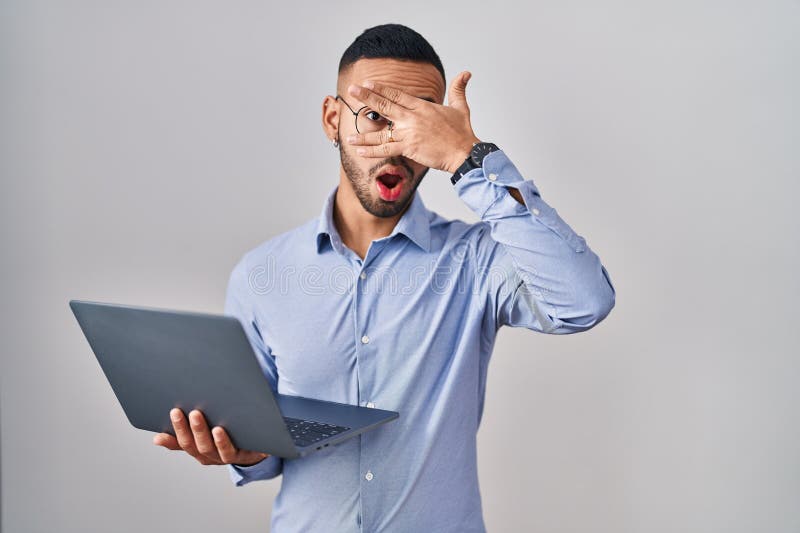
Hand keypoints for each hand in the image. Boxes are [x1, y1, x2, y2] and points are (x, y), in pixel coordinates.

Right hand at [153, 408, 268, 466]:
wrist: (259, 447)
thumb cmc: (228, 436)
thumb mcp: (206, 435)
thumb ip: (185, 433)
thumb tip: (157, 437)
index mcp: (199, 449)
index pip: (183, 442)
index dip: (175, 430)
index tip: (173, 412)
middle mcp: (210, 456)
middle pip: (196, 445)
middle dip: (189, 427)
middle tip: (187, 410)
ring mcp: (225, 457)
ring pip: (211, 449)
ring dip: (203, 433)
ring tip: (198, 416)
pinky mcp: (242, 455)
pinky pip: (231, 451)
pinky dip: (223, 441)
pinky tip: (219, 429)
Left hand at [345, 71, 480, 173]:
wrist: (464, 153)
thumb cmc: (462, 133)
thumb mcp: (461, 108)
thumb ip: (458, 90)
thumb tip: (466, 73)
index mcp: (422, 107)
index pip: (397, 95)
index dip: (381, 89)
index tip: (367, 84)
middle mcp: (412, 118)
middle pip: (385, 106)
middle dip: (366, 97)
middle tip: (351, 90)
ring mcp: (409, 133)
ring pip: (382, 132)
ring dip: (363, 135)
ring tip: (348, 135)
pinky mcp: (409, 148)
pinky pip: (386, 149)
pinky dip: (372, 151)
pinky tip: (360, 151)